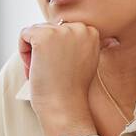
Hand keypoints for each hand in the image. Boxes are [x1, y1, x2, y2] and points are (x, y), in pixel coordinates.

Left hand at [19, 21, 117, 135]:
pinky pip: (23, 34)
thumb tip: (112, 40)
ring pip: (35, 31)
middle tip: (52, 72)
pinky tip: (35, 68)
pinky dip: (23, 52)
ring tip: (45, 72)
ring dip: (33, 53)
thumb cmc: (71, 90)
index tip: (63, 68)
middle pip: (48, 28)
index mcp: (92, 32)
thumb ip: (86, 45)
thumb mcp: (86, 62)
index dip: (57, 50)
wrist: (65, 107)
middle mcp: (80, 27)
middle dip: (44, 50)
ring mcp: (62, 31)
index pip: (62, 29)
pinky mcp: (43, 36)